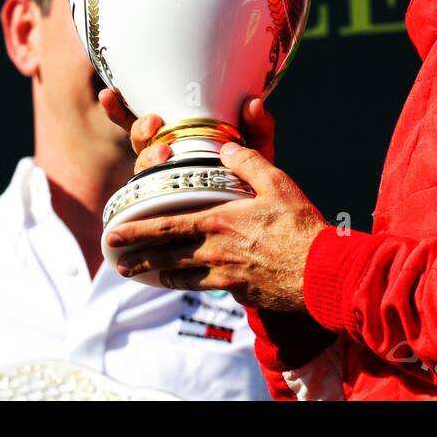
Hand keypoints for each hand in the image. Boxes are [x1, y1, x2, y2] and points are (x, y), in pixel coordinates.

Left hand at [102, 97, 326, 310]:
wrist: (322, 272)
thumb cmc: (301, 226)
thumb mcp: (278, 183)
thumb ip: (249, 161)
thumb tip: (227, 146)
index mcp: (218, 222)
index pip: (167, 226)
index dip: (138, 229)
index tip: (115, 232)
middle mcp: (214, 251)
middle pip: (166, 255)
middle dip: (137, 256)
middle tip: (115, 257)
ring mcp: (225, 275)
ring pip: (181, 275)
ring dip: (156, 273)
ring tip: (138, 273)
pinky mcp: (239, 291)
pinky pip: (205, 287)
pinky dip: (187, 284)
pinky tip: (182, 283)